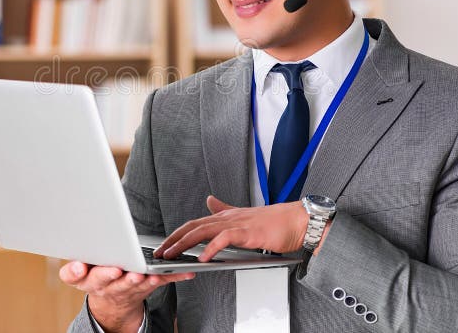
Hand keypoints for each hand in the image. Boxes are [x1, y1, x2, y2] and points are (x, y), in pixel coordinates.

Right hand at [59, 261, 193, 332]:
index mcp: (91, 281)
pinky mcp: (147, 287)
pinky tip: (187, 272)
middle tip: (133, 273)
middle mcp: (111, 286)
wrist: (111, 304)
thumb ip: (73, 271)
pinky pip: (162, 280)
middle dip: (125, 278)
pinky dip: (175, 276)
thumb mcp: (78, 277)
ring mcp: (130, 288)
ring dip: (148, 278)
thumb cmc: (95, 279)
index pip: (89, 278)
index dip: (96, 274)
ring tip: (154, 273)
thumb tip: (77, 266)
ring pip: (140, 284)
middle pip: (117, 283)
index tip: (103, 269)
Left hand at [154, 195, 309, 261]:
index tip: (163, 244)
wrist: (298, 221)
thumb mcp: (244, 216)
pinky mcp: (247, 232)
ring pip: (203, 230)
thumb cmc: (276, 223)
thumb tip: (210, 200)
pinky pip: (224, 238)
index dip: (177, 233)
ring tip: (171, 254)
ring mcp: (237, 223)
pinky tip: (202, 258)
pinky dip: (211, 248)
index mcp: (226, 216)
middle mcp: (228, 217)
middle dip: (173, 239)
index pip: (195, 223)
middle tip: (158, 252)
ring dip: (184, 243)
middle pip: (193, 226)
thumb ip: (225, 209)